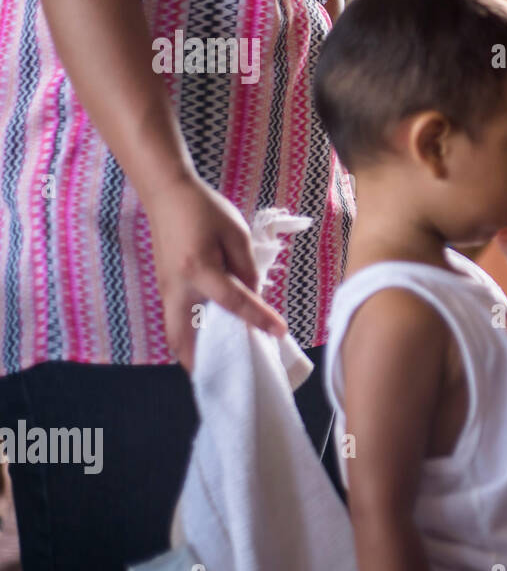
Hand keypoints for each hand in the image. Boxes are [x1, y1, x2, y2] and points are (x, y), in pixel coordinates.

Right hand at [145, 176, 287, 370]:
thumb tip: (254, 299)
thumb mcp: (235, 234)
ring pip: (176, 335)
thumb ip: (246, 269)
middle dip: (204, 362)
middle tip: (230, 375)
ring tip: (224, 365)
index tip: (279, 333)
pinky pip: (176, 323)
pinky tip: (212, 341)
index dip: (258, 319)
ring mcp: (165, 291)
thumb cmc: (205, 210)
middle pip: (184, 338)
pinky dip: (191, 338)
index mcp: (198, 269)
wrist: (167, 195)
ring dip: (195, 353)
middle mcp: (176, 287)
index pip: (233, 303)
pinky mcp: (164, 289)